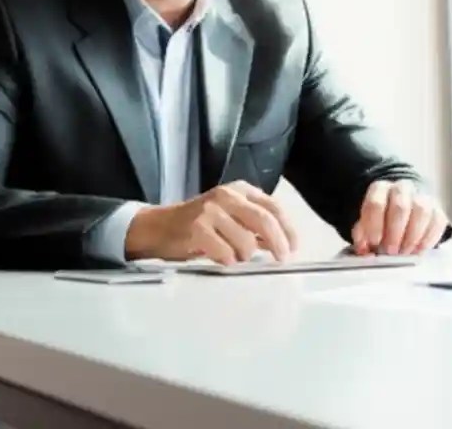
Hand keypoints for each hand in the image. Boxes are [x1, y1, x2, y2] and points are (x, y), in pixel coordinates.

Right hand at [125, 181, 298, 263]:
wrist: (158, 227)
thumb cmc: (198, 225)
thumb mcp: (229, 217)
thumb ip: (253, 226)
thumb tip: (281, 244)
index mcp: (239, 190)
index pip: (272, 207)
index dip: (287, 229)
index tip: (293, 247)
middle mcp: (226, 196)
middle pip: (264, 220)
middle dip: (278, 243)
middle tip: (282, 259)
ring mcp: (210, 211)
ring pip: (246, 241)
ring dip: (246, 256)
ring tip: (237, 258)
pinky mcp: (197, 229)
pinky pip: (225, 253)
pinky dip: (229, 261)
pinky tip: (223, 260)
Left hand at [350, 180, 448, 254]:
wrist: (401, 209)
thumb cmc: (381, 221)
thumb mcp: (366, 225)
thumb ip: (363, 237)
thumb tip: (364, 251)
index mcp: (380, 189)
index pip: (376, 203)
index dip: (374, 225)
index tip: (374, 243)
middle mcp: (402, 188)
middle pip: (400, 206)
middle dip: (394, 232)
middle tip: (390, 251)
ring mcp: (422, 196)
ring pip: (421, 211)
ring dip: (412, 236)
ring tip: (404, 252)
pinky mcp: (437, 209)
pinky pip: (437, 221)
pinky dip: (428, 239)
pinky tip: (418, 250)